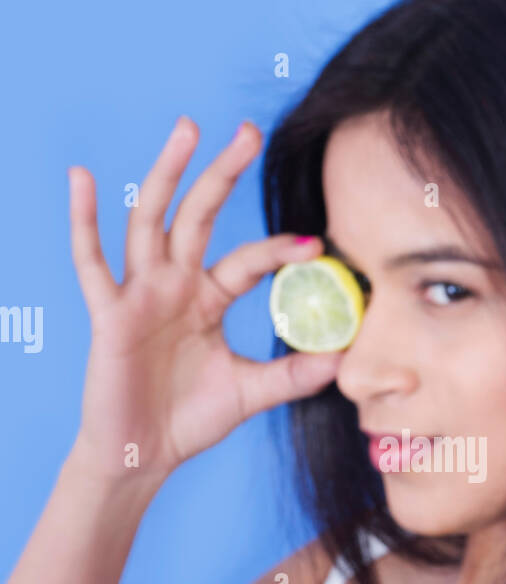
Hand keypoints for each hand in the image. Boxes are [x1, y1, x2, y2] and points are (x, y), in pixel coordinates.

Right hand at [67, 117, 339, 483]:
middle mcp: (174, 285)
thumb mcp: (250, 392)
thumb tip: (345, 361)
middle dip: (222, 172)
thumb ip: (293, 375)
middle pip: (199, 215)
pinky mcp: (108, 313)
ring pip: (151, 221)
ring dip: (167, 174)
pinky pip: (91, 263)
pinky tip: (81, 179)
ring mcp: (139, 294)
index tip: (317, 245)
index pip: (247, 261)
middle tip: (249, 132)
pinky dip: (83, 221)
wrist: (141, 454)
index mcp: (207, 298)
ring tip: (188, 128)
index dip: (278, 251)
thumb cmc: (189, 420)